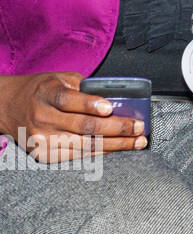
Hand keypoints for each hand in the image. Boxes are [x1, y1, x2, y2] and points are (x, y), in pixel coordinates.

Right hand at [0, 72, 145, 161]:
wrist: (9, 107)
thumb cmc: (44, 90)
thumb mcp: (62, 78)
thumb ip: (86, 86)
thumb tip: (119, 98)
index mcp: (46, 93)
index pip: (68, 99)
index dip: (90, 104)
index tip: (110, 108)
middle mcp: (42, 117)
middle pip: (83, 126)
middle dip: (116, 128)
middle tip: (139, 127)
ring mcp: (42, 139)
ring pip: (85, 144)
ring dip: (116, 144)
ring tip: (138, 141)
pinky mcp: (44, 154)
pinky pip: (79, 155)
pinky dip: (101, 152)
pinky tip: (118, 148)